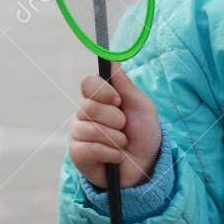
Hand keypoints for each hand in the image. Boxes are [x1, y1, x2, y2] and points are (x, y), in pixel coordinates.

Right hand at [69, 63, 162, 190]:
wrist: (146, 164)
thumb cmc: (143, 133)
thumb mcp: (141, 106)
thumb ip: (125, 84)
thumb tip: (113, 58)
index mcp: (98, 98)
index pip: (88, 83)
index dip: (103, 90)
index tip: (118, 100)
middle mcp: (84, 114)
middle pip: (89, 106)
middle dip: (115, 119)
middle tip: (124, 127)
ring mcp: (78, 134)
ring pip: (91, 129)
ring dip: (116, 139)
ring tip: (122, 144)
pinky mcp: (78, 154)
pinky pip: (90, 148)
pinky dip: (111, 153)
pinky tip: (115, 157)